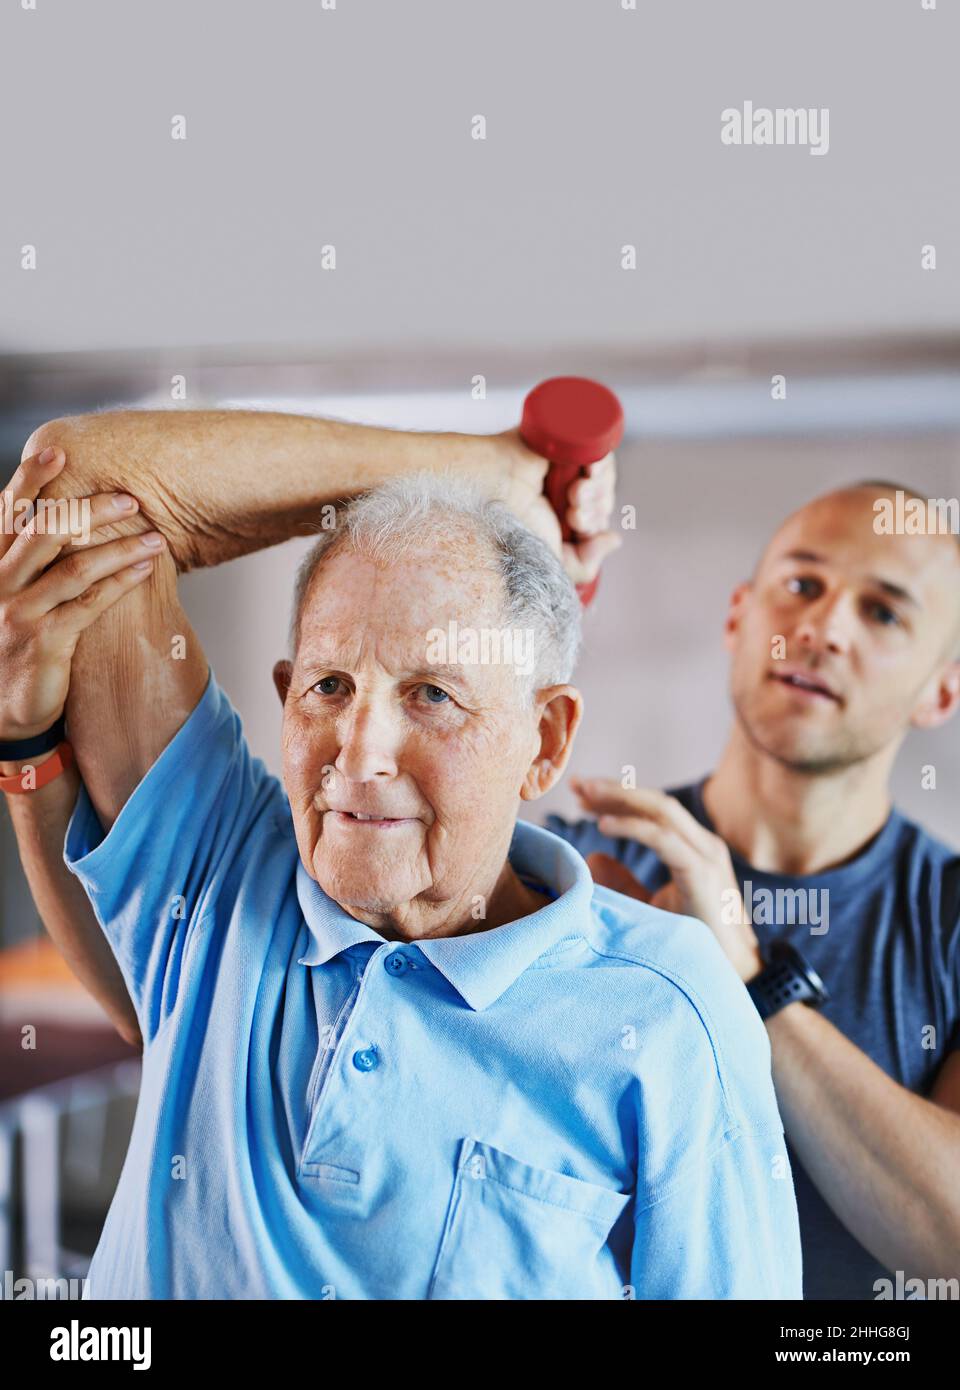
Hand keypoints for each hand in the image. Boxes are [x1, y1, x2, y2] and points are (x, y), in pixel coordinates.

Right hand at [0, 447, 164, 753]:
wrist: (2, 708)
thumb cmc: (15, 643)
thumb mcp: (13, 595)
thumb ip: (30, 560)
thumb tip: (67, 516)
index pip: (7, 513)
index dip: (30, 481)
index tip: (57, 451)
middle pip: (45, 532)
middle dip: (89, 509)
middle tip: (130, 497)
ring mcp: (20, 612)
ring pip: (74, 568)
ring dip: (120, 548)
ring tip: (156, 535)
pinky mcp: (46, 641)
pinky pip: (89, 604)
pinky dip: (121, 582)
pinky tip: (145, 568)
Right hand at [488, 428, 621, 587]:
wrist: (485, 496)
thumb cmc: (506, 529)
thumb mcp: (551, 561)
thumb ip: (583, 564)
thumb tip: (615, 539)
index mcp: (560, 513)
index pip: (597, 515)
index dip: (596, 521)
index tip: (576, 526)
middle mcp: (563, 486)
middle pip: (603, 493)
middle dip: (595, 507)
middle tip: (572, 511)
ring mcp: (563, 462)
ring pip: (603, 473)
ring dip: (598, 488)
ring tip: (573, 494)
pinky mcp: (560, 438)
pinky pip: (597, 444)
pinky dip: (602, 459)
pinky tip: (591, 471)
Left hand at [572, 778, 763, 980]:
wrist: (734, 976)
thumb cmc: (695, 942)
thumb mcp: (650, 906)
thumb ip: (624, 881)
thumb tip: (593, 856)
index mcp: (693, 848)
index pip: (653, 811)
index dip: (618, 798)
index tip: (582, 794)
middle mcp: (702, 844)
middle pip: (654, 803)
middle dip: (614, 791)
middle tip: (578, 784)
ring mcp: (705, 856)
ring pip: (661, 811)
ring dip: (620, 799)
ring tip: (585, 794)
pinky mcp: (702, 873)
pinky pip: (663, 839)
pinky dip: (632, 827)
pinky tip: (603, 825)